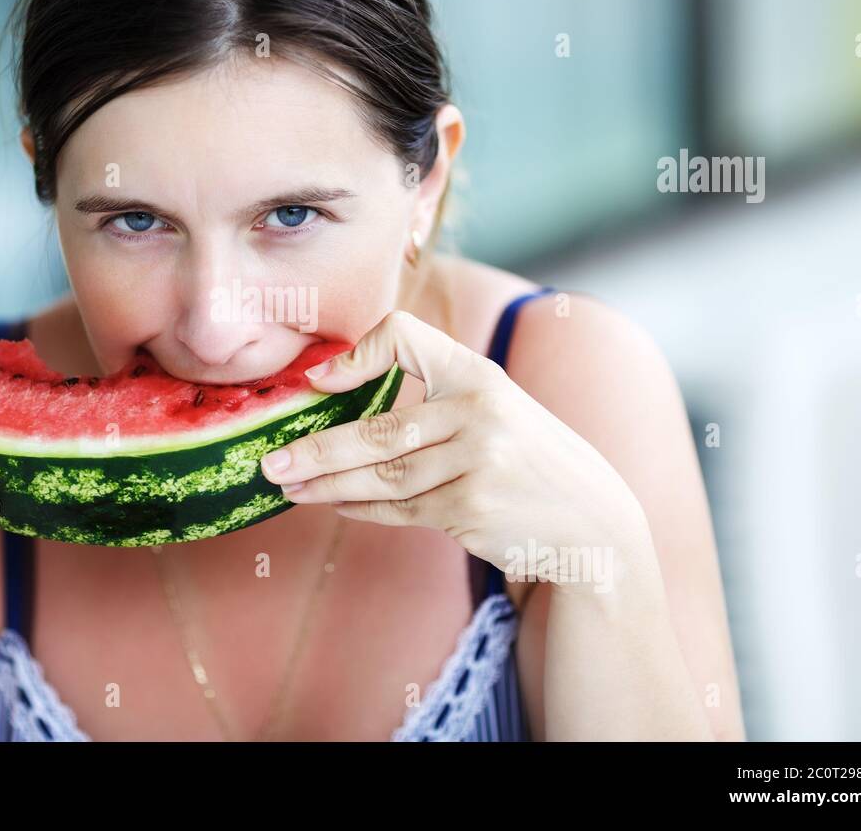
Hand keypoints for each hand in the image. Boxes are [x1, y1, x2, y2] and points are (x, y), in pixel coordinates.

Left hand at [258, 311, 649, 587]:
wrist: (592, 524)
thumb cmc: (527, 460)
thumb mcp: (495, 409)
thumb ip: (436, 399)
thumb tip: (340, 397)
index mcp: (477, 374)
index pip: (407, 336)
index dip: (359, 354)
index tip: (319, 381)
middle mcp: (478, 411)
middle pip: (376, 430)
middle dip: (314, 448)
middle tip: (268, 460)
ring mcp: (475, 463)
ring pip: (380, 476)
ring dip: (325, 484)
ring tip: (286, 485)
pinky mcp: (470, 509)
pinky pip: (399, 508)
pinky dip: (360, 508)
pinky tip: (333, 502)